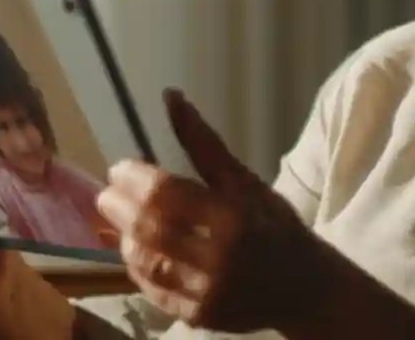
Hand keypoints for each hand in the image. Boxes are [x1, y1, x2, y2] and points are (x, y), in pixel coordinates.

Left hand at [97, 88, 328, 333]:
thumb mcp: (244, 180)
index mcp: (234, 215)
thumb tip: (171, 98)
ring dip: (125, 237)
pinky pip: (153, 290)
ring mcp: (208, 291)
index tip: (121, 168)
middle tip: (109, 193)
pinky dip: (138, 268)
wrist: (304, 286)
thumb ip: (203, 143)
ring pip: (145, 261)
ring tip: (125, 221)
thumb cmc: (273, 225)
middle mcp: (220, 256)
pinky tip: (139, 250)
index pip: (165, 194)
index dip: (133, 178)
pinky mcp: (199, 316)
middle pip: (148, 228)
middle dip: (118, 207)